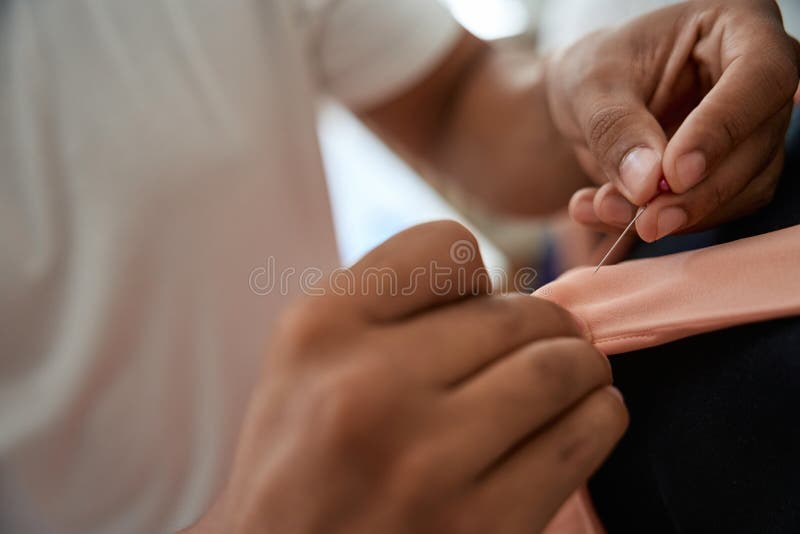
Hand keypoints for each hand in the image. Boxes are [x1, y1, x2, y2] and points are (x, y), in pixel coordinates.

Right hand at [185, 221, 626, 533]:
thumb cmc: (300, 459)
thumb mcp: (305, 361)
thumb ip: (387, 306)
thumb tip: (504, 283)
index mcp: (320, 330)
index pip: (446, 245)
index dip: (467, 276)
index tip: (464, 314)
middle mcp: (368, 388)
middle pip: (516, 311)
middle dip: (542, 324)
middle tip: (540, 345)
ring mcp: (428, 463)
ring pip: (562, 366)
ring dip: (580, 365)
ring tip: (569, 377)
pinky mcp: (484, 526)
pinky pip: (587, 433)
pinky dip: (598, 414)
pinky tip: (575, 420)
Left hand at [547, 0, 799, 241]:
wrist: (585, 103)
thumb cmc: (595, 72)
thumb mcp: (590, 87)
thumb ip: (616, 129)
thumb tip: (648, 185)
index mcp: (736, 25)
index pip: (760, 76)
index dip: (721, 130)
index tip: (673, 176)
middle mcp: (759, 75)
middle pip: (758, 142)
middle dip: (697, 193)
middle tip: (644, 221)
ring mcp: (753, 127)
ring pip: (746, 186)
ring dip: (679, 215)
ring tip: (606, 210)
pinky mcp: (736, 170)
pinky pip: (718, 210)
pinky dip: (665, 222)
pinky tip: (607, 214)